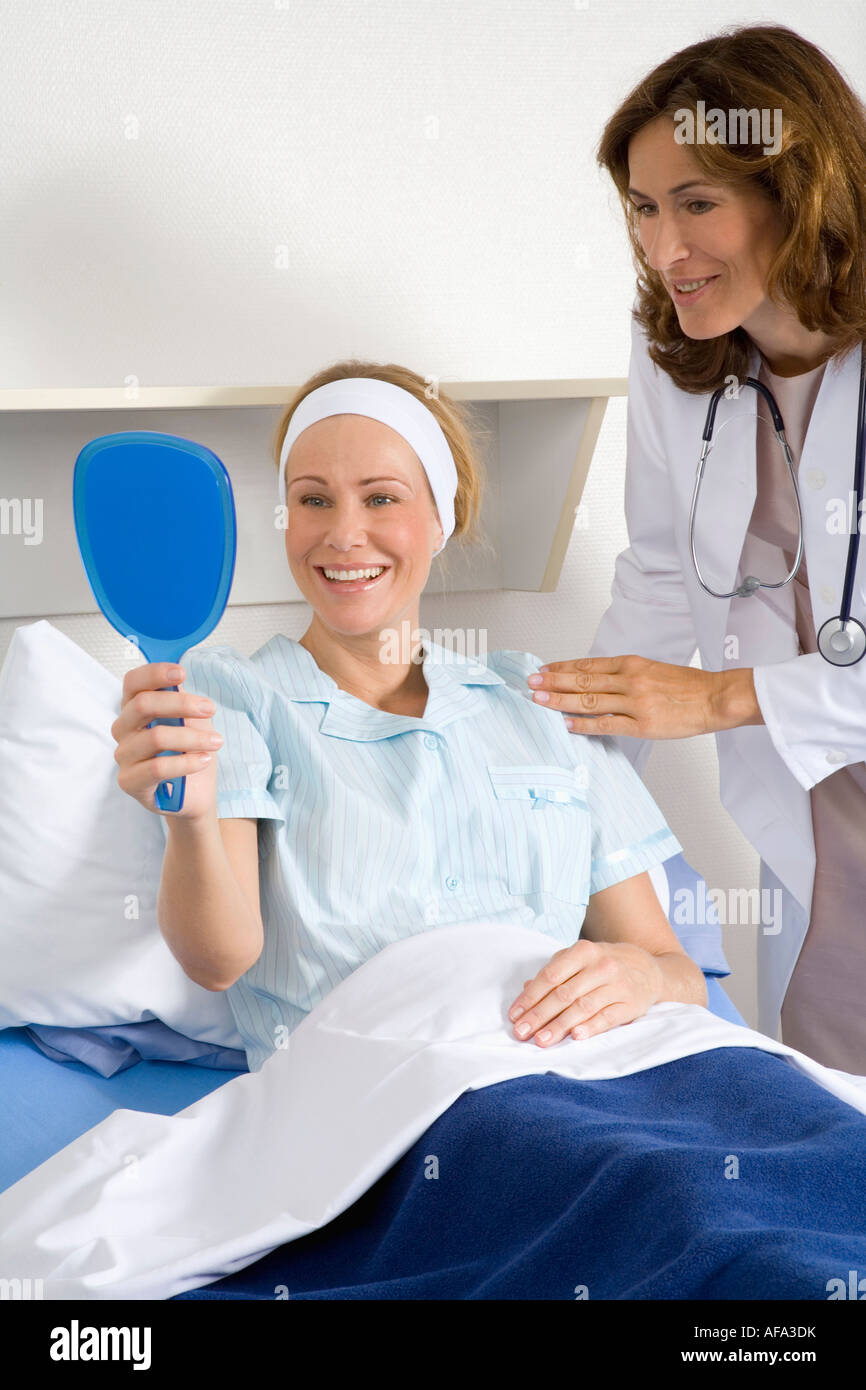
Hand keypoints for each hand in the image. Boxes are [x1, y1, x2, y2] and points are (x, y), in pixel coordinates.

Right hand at [111, 662, 222, 819]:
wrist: (195, 793)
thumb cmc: (189, 751)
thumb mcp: (190, 720)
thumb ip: (181, 699)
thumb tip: (179, 680)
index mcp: (134, 708)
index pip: (132, 683)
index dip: (154, 674)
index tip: (182, 673)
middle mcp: (123, 730)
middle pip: (143, 705)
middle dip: (181, 704)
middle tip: (210, 709)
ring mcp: (124, 756)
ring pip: (155, 737)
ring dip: (192, 738)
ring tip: (216, 742)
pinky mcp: (129, 782)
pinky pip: (157, 768)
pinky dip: (186, 762)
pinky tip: (204, 760)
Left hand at [507, 939, 662, 1046]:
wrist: (650, 970)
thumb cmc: (605, 965)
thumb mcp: (581, 960)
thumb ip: (555, 972)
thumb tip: (526, 990)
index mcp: (584, 951)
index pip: (551, 975)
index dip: (531, 997)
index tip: (515, 1015)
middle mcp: (601, 966)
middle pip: (564, 994)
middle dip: (539, 1015)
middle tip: (522, 1033)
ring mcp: (618, 985)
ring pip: (584, 1007)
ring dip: (559, 1026)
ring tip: (541, 1040)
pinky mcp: (631, 1004)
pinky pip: (608, 1017)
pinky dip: (591, 1027)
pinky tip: (575, 1036)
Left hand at [526, 654, 743, 738]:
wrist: (715, 697)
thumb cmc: (687, 686)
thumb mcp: (653, 670)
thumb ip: (626, 674)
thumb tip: (597, 681)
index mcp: (632, 664)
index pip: (588, 665)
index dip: (562, 668)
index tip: (544, 670)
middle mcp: (630, 680)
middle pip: (583, 680)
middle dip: (553, 682)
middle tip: (531, 684)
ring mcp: (635, 702)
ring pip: (589, 701)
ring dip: (560, 701)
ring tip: (540, 701)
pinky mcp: (642, 724)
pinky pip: (606, 724)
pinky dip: (584, 724)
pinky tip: (567, 724)